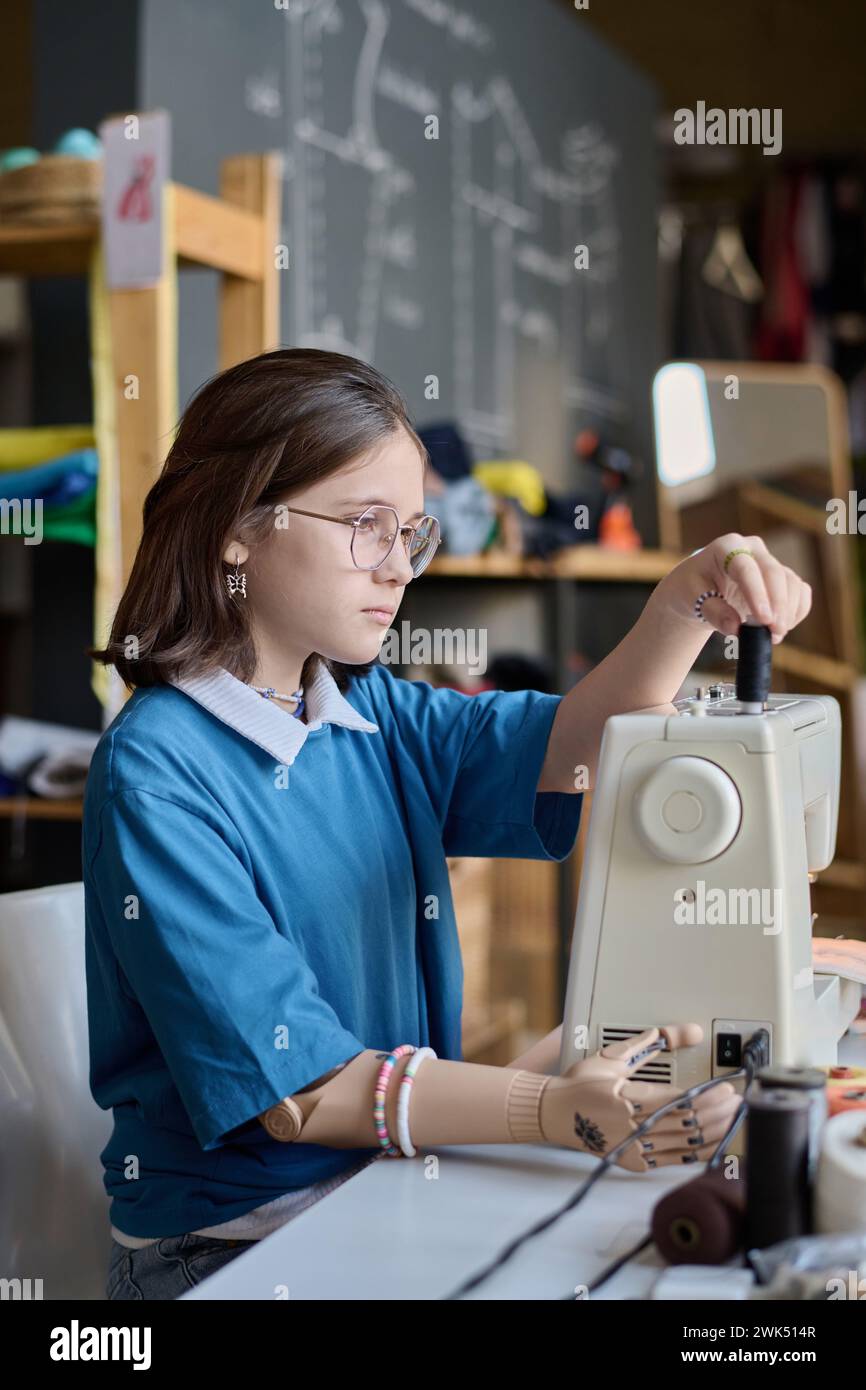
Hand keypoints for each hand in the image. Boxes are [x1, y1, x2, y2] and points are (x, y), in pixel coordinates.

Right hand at [540, 1026, 739, 1170]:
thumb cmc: (580, 1084)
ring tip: (732, 1119)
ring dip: (714, 1131)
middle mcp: (630, 1128)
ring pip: (685, 1144)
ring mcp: (634, 1149)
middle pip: (687, 1123)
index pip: (678, 1101)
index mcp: (625, 1099)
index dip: (707, 1097)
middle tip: (736, 1101)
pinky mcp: (636, 1162)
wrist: (555, 1115)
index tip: (725, 1089)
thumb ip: (652, 1043)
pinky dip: (699, 1151)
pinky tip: (714, 1141)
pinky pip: (676, 1160)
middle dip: (718, 1113)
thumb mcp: (614, 1056)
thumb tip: (687, 1030)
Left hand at [657, 533, 811, 644]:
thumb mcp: (692, 598)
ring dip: (788, 612)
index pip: (746, 568)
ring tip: (774, 635)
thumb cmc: (692, 589)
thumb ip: (712, 611)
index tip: (764, 619)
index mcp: (727, 546)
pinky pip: (800, 592)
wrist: (699, 591)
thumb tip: (735, 628)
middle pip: (774, 574)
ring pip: (791, 583)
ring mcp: (770, 562)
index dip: (757, 593)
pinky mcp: (783, 578)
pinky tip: (783, 627)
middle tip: (775, 632)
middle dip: (778, 606)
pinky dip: (796, 612)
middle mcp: (753, 550)